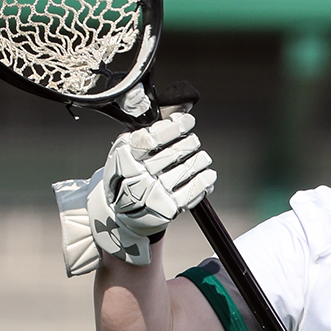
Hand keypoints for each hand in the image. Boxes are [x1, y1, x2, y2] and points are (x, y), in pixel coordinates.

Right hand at [105, 113, 215, 237]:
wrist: (121, 212)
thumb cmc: (127, 175)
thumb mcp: (127, 150)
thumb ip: (149, 134)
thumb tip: (178, 119)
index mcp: (125, 156)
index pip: (153, 138)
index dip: (175, 128)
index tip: (187, 121)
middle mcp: (137, 176)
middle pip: (173, 154)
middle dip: (189, 143)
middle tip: (193, 142)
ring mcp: (152, 194)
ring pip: (185, 171)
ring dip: (200, 161)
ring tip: (202, 158)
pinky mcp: (166, 209)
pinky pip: (191, 192)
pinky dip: (204, 181)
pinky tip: (208, 175)